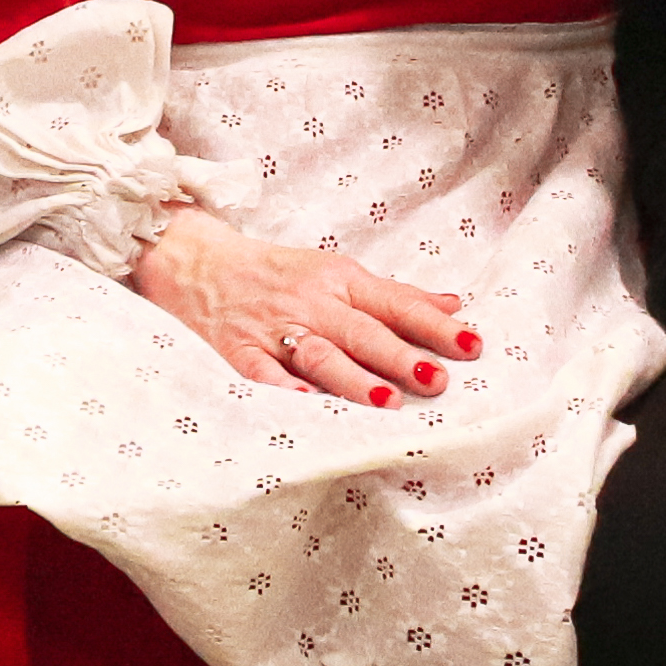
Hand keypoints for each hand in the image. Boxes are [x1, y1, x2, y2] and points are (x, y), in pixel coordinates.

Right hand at [127, 207, 476, 403]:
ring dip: (352, 378)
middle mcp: (310, 304)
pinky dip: (281, 389)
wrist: (193, 260)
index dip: (433, 325)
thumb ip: (394, 295)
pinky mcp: (236, 351)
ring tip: (386, 402)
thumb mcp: (336, 273)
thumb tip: (454, 306)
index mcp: (339, 282)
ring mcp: (271, 328)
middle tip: (436, 380)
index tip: (472, 345)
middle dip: (399, 355)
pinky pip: (260, 373)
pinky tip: (305, 406)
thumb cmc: (274, 273)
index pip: (394, 304)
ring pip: (318, 355)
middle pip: (361, 332)